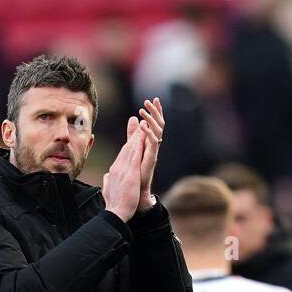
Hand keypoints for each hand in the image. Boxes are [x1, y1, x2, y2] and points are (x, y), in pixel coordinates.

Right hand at [101, 121, 146, 221]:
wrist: (115, 212)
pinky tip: (144, 136)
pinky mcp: (130, 173)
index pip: (122, 155)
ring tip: (143, 123)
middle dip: (133, 134)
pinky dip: (139, 144)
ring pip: (131, 148)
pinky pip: (136, 155)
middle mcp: (117, 167)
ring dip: (137, 135)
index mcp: (114, 171)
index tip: (133, 135)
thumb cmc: (113, 205)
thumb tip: (106, 176)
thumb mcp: (108, 190)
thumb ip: (107, 181)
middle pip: (126, 148)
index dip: (128, 144)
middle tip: (138, 121)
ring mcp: (123, 169)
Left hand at [135, 97, 163, 211]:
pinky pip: (152, 144)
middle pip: (159, 124)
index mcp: (150, 143)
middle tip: (151, 100)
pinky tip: (144, 126)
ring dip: (151, 120)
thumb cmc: (134, 172)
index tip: (155, 99)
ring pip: (157, 132)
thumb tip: (132, 119)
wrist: (136, 192)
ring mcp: (153, 152)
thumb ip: (132, 135)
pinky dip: (149, 134)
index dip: (156, 111)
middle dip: (156, 111)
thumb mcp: (131, 148)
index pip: (155, 123)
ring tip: (143, 110)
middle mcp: (153, 146)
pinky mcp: (151, 159)